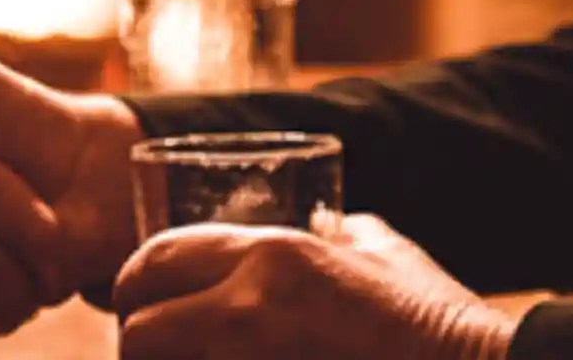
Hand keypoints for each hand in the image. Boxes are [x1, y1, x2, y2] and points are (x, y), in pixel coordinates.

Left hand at [113, 215, 517, 359]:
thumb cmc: (438, 324)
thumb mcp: (384, 253)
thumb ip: (338, 234)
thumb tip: (325, 225)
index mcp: (273, 255)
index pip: (155, 258)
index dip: (134, 284)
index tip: (136, 304)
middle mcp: (251, 309)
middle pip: (139, 330)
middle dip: (138, 343)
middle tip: (152, 352)